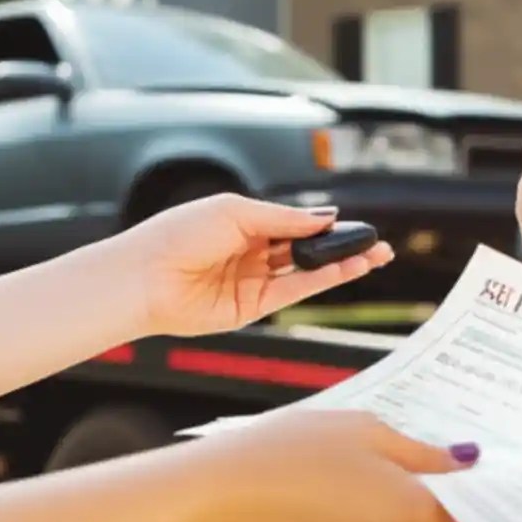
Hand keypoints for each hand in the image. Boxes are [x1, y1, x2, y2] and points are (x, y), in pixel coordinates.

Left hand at [118, 193, 393, 336]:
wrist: (144, 278)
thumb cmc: (177, 236)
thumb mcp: (236, 213)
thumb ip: (285, 219)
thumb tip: (326, 217)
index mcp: (243, 224)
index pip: (294, 224)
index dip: (324, 224)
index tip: (354, 224)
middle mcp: (251, 253)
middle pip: (306, 249)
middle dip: (341, 246)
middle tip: (376, 243)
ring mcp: (253, 281)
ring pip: (307, 271)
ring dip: (341, 264)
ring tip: (375, 256)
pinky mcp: (252, 307)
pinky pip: (295, 292)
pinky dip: (324, 280)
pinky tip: (348, 269)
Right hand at [198, 409, 478, 521]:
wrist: (222, 493)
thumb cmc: (295, 450)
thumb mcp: (369, 431)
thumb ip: (424, 452)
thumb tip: (466, 461)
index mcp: (416, 514)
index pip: (474, 518)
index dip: (483, 496)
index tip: (487, 475)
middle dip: (431, 493)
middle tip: (415, 452)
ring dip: (394, 508)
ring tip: (358, 467)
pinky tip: (336, 492)